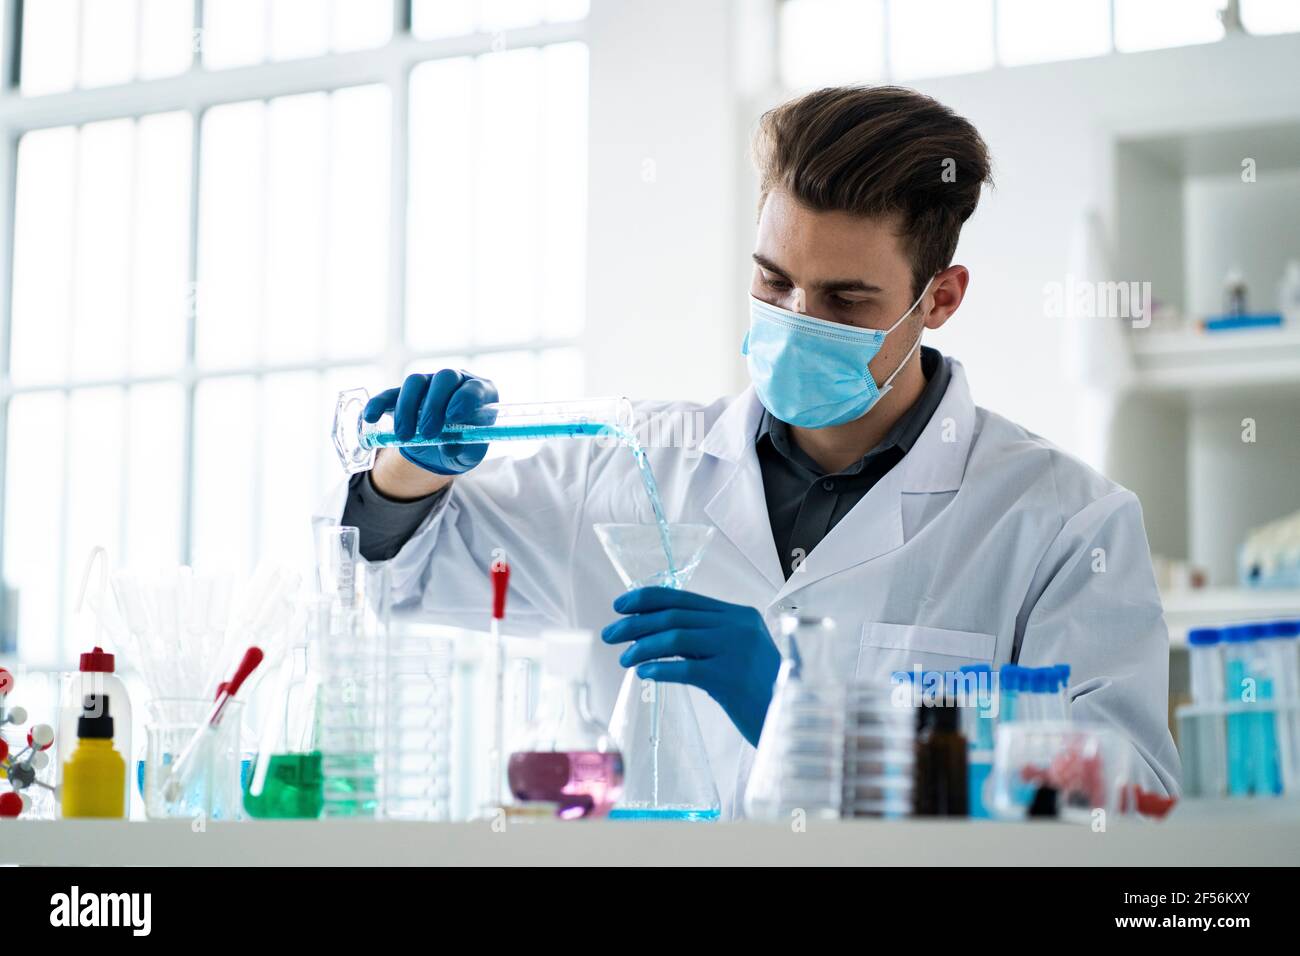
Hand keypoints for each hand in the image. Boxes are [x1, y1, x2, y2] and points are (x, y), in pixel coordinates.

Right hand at [364, 370, 497, 476]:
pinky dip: (379, 403)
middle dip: (434, 405)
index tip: (453, 417)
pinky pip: (390, 393)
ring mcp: (429, 384)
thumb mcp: (470, 453)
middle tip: (428, 432)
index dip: (464, 399)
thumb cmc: (465, 445)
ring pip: (416, 382)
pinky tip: (371, 417)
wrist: (445, 449)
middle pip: (444, 378)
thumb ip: (464, 448)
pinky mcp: (405, 393)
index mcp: (480, 393)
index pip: (474, 388)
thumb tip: (449, 446)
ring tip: (405, 436)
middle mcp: (455, 381)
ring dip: (408, 408)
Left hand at [601, 587, 780, 747]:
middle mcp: (738, 626)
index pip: (683, 596)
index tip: (620, 605)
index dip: (647, 598)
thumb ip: (705, 639)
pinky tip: (644, 673)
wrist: (791, 718)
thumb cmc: (760, 690)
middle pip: (674, 615)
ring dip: (642, 646)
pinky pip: (686, 668)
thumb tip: (654, 633)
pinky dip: (659, 669)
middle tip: (610, 634)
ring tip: (624, 658)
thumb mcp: (735, 654)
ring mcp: (736, 651)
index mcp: (738, 615)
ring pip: (676, 637)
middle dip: (635, 623)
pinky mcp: (732, 678)